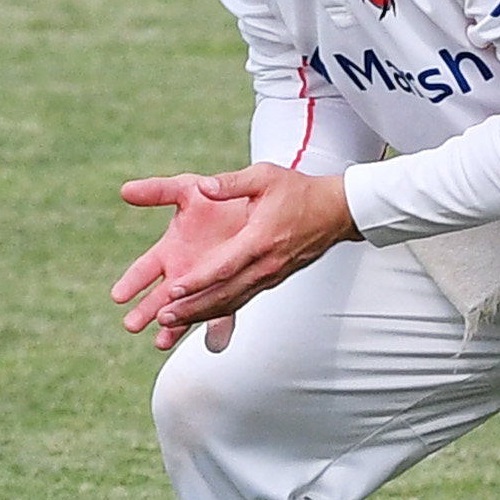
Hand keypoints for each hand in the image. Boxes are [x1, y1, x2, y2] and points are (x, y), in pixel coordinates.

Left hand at [112, 162, 356, 348]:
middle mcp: (265, 264)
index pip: (224, 267)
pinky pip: (241, 299)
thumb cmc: (300, 192)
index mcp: (260, 239)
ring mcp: (270, 275)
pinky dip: (217, 310)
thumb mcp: (264, 177)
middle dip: (192, 308)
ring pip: (231, 301)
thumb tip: (202, 185)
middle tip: (163, 317)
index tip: (173, 291)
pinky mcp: (271, 279)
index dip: (197, 281)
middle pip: (224, 294)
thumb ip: (231, 183)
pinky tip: (197, 316)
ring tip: (171, 323)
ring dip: (201, 314)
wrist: (336, 211)